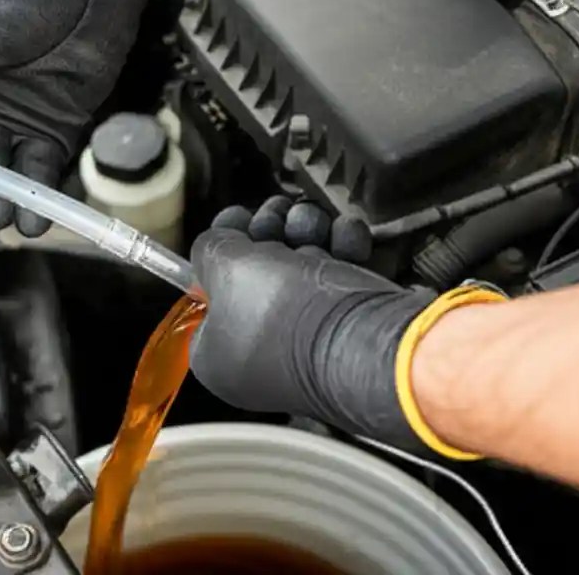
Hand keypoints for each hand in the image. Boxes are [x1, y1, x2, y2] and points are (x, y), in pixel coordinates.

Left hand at [190, 198, 439, 451]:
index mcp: (219, 357)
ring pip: (302, 267)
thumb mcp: (224, 266)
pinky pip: (341, 274)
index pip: (206, 294)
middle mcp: (263, 355)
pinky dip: (344, 248)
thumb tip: (216, 243)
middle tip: (277, 221)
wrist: (371, 342)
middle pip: (257, 274)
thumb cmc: (287, 316)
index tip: (235, 225)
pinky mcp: (353, 326)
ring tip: (314, 229)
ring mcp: (311, 342)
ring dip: (308, 233)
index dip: (220, 251)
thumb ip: (210, 247)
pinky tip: (346, 239)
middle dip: (270, 234)